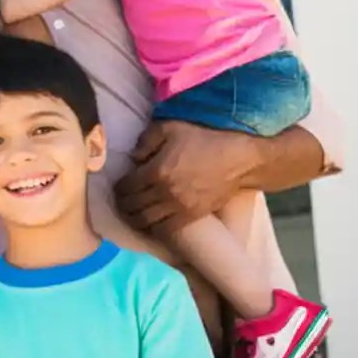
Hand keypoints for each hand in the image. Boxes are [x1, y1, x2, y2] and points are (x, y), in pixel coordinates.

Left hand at [115, 120, 258, 233]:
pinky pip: (166, 230)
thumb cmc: (205, 139)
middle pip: (132, 207)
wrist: (240, 159)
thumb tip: (133, 158)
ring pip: (146, 222)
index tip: (118, 185)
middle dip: (122, 204)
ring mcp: (180, 208)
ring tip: (132, 212)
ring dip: (134, 218)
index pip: (126, 187)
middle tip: (121, 200)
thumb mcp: (170, 128)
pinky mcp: (193, 217)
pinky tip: (151, 221)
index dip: (118, 188)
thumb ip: (145, 140)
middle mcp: (165, 193)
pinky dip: (153, 227)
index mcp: (157, 171)